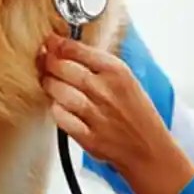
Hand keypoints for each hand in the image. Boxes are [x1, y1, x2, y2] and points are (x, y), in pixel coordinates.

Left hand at [39, 32, 193, 193]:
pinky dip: (56, 111)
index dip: (57, 45)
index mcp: (117, 71)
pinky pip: (62, 118)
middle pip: (64, 68)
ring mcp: (98, 115)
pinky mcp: (90, 138)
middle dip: (49, 63)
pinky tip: (59, 107)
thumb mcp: (126, 80)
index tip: (49, 43)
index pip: (78, 50)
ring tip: (48, 83)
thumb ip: (98, 65)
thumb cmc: (137, 114)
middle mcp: (107, 91)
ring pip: (60, 92)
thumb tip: (67, 51)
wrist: (150, 150)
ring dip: (49, 86)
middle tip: (43, 62)